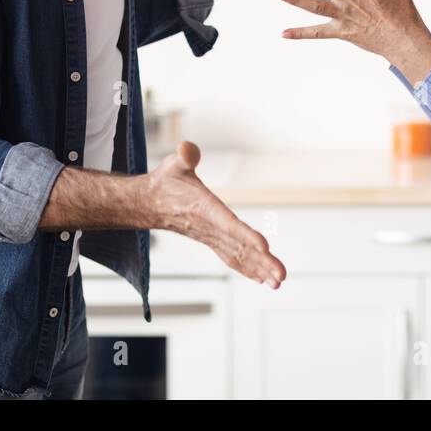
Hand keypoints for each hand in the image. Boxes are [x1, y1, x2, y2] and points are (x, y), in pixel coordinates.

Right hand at [146, 141, 285, 288]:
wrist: (149, 204)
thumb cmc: (165, 181)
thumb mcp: (174, 164)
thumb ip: (185, 156)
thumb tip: (187, 148)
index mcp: (204, 209)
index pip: (228, 224)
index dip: (246, 235)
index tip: (265, 247)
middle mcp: (209, 228)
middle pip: (239, 247)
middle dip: (261, 262)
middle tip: (282, 276)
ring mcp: (211, 237)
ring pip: (238, 256)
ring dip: (259, 269)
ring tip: (279, 282)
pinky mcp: (213, 241)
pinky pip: (232, 258)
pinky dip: (248, 269)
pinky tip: (263, 279)